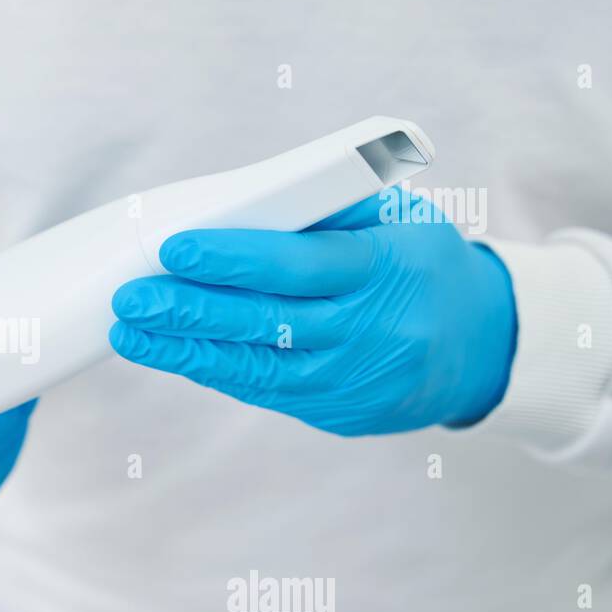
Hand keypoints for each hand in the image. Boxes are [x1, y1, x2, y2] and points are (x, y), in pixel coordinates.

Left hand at [108, 189, 517, 435]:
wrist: (481, 346)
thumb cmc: (422, 264)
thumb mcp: (400, 218)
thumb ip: (332, 205)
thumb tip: (245, 198)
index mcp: (386, 269)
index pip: (301, 265)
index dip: (235, 260)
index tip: (176, 250)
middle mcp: (370, 330)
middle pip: (268, 322)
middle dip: (192, 311)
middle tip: (131, 299)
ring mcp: (352, 379)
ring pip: (257, 366)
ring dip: (186, 351)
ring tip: (131, 332)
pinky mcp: (336, 412)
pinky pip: (265, 390)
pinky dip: (212, 370)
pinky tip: (168, 353)